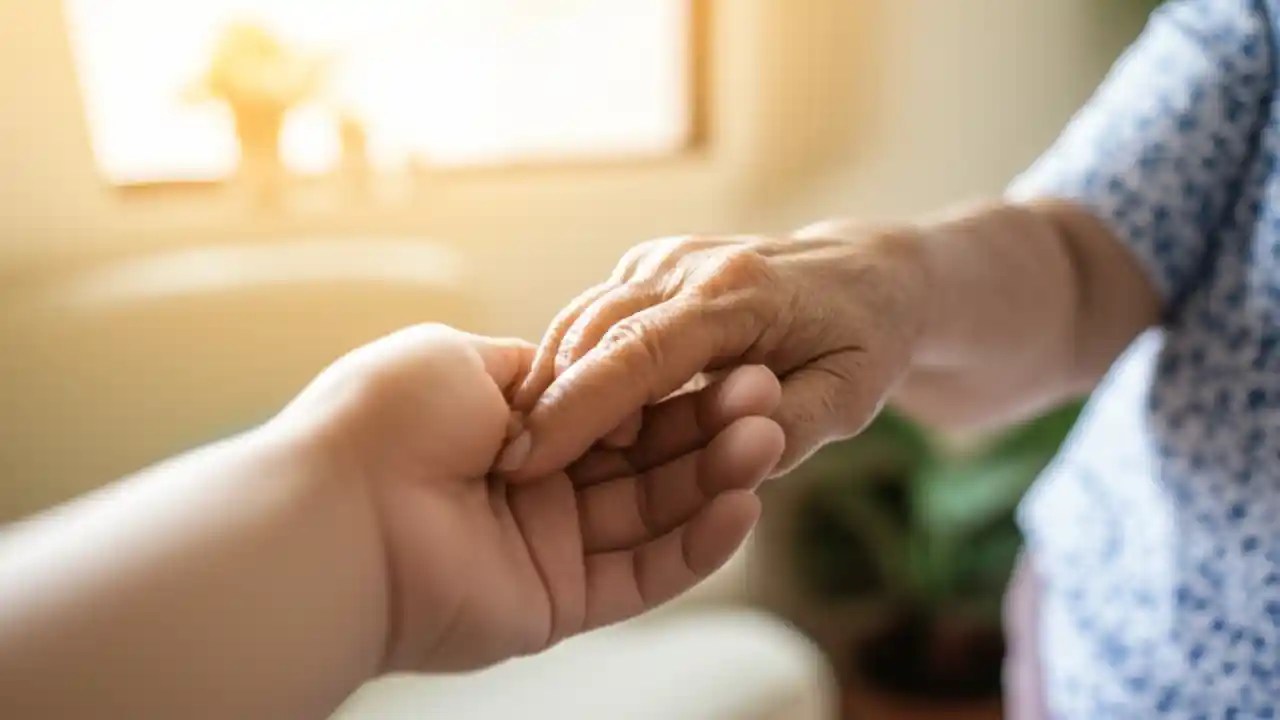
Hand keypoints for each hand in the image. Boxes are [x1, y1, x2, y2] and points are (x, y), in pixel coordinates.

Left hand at [273, 324, 783, 672]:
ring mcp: (548, 549)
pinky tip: (742, 505)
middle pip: (645, 460)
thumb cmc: (389, 418)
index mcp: (516, 426)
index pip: (618, 407)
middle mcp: (536, 488)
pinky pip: (643, 577)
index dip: (675, 387)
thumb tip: (590, 369)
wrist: (341, 508)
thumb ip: (540, 368)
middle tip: (767, 397)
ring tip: (768, 442)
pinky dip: (696, 545)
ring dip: (715, 480)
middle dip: (708, 428)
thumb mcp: (466, 360)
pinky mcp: (558, 605)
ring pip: (654, 516)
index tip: (734, 361)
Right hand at [503, 224, 929, 478]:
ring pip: (580, 321)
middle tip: (508, 470)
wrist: (871, 273)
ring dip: (550, 384)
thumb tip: (728, 462)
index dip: (580, 406)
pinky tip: (559, 415)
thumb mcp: (851, 397)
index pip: (641, 351)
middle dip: (546, 399)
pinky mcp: (646, 269)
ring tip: (525, 448)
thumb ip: (791, 429)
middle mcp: (686, 263)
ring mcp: (660, 259)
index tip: (528, 457)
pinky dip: (569, 366)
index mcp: (737, 292)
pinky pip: (592, 320)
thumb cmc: (865, 340)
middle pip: (593, 331)